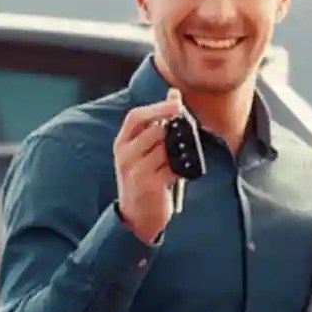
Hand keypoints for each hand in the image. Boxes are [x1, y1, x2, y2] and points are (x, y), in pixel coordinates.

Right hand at [113, 88, 183, 242]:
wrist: (136, 218)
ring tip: (183, 155)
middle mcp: (125, 156)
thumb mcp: (142, 151)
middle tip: (189, 128)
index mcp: (122, 144)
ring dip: (179, 150)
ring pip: (165, 149)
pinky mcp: (150, 185)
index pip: (135, 117)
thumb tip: (174, 93)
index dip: (157, 108)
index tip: (176, 103)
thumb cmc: (143, 179)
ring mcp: (136, 171)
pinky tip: (181, 172)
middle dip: (174, 128)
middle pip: (154, 131)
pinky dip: (181, 167)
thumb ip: (156, 124)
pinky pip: (172, 168)